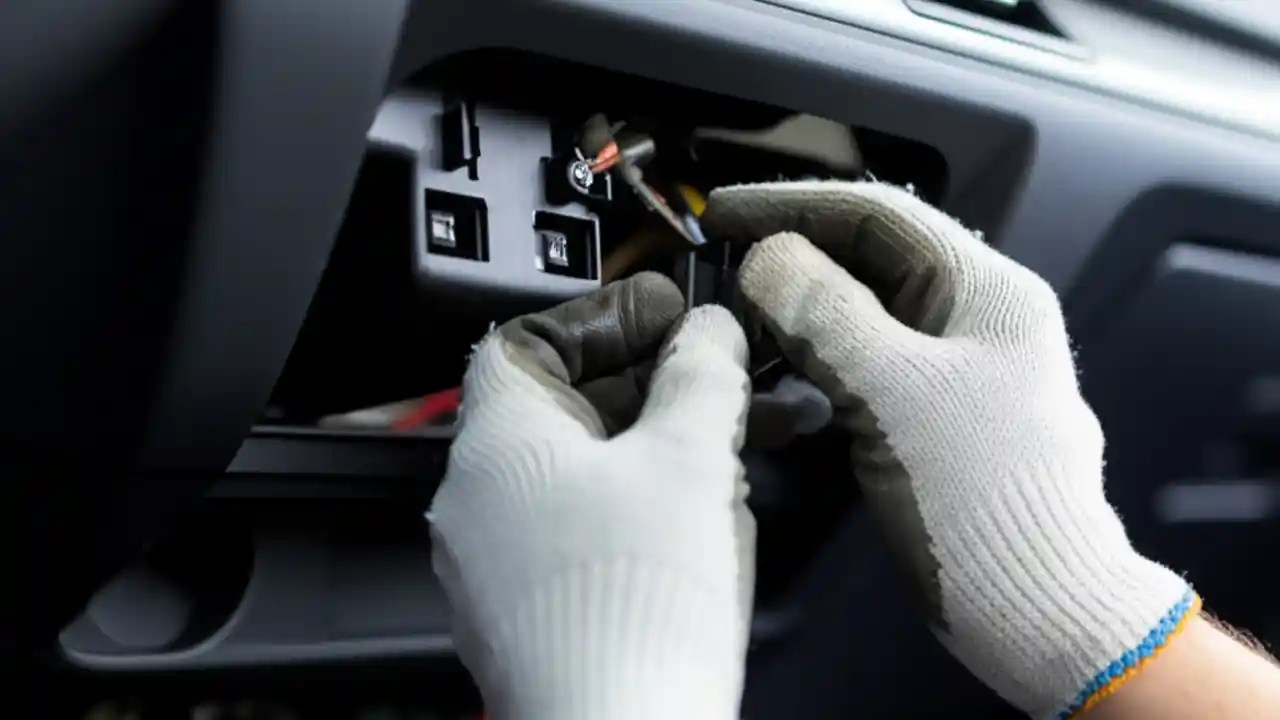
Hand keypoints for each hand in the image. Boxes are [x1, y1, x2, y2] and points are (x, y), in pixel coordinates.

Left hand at [427, 273, 754, 719]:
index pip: (527, 339)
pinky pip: (587, 531)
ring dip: (665, 447)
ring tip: (744, 446)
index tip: (668, 316)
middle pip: (567, 406)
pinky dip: (645, 506)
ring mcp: (501, 564)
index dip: (604, 315)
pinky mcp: (533, 613)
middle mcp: (481, 501)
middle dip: (660, 385)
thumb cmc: (636, 603)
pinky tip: (709, 516)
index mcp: (499, 442)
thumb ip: (701, 374)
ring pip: (589, 472)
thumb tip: (707, 332)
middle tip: (728, 379)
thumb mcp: (689, 458)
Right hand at [703, 182, 1196, 718]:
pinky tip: (779, 379)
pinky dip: (816, 364)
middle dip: (793, 259)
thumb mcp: (896, 392)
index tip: (726, 213)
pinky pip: (864, 367)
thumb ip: (826, 316)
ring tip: (740, 324)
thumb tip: (769, 258)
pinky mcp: (933, 419)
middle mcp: (974, 318)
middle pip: (868, 261)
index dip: (794, 204)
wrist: (1037, 606)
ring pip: (862, 316)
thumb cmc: (982, 495)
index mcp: (985, 290)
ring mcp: (955, 370)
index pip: (878, 214)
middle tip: (723, 269)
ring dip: (799, 314)